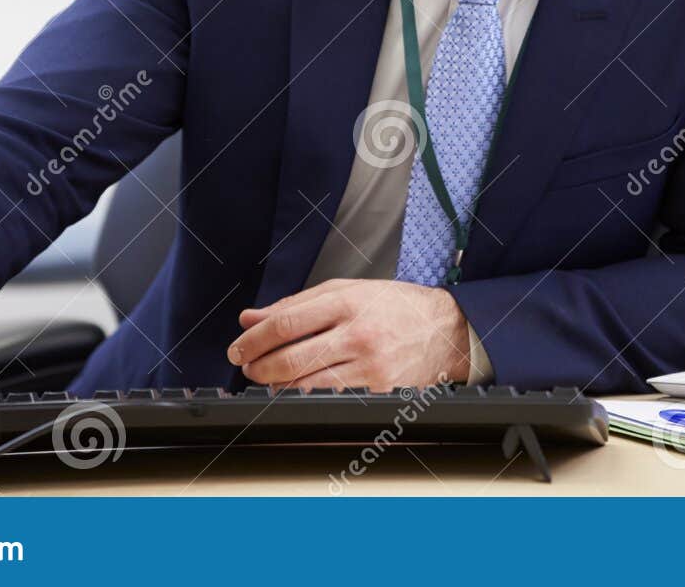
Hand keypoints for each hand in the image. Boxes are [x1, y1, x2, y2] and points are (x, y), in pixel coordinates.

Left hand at [228, 279, 470, 390]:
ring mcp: (369, 363)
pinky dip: (307, 392)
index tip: (239, 346)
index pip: (287, 321)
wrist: (445, 329)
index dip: (254, 338)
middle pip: (292, 357)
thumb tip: (252, 317)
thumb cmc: (396, 306)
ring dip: (277, 384)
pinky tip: (298, 387)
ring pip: (307, 382)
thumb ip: (297, 304)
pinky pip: (331, 394)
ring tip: (267, 378)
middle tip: (247, 367)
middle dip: (259, 366)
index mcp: (348, 301)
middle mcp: (358, 332)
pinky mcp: (378, 388)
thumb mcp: (348, 290)